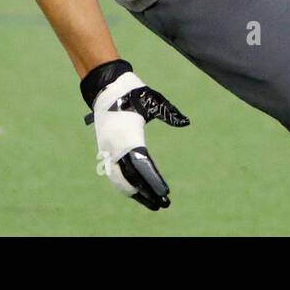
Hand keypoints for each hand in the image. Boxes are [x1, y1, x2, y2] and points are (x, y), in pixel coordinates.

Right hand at [83, 69, 189, 209]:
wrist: (106, 85)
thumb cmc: (132, 91)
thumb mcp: (152, 100)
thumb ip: (168, 113)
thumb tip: (185, 122)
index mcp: (128, 134)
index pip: (140, 164)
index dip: (152, 180)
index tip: (164, 192)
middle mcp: (115, 145)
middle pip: (130, 177)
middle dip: (146, 192)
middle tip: (163, 204)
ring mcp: (107, 149)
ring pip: (119, 178)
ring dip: (135, 192)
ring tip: (151, 203)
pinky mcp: (104, 149)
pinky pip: (113, 173)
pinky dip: (124, 185)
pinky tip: (135, 192)